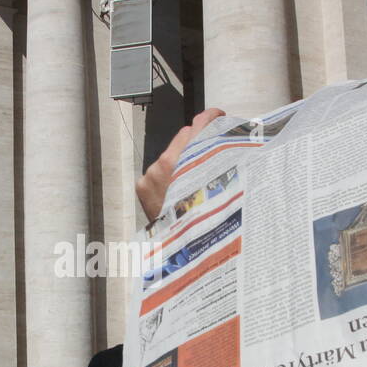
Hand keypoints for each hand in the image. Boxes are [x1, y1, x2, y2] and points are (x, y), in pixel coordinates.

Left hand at [135, 108, 225, 222]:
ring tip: (199, 171)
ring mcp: (149, 175)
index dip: (209, 118)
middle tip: (214, 143)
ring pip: (171, 154)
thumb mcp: (216, 189)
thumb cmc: (202, 220)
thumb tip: (224, 144)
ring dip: (184, 157)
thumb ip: (216, 164)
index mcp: (180, 163)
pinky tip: (181, 185)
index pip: (195, 128)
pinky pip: (159, 171)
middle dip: (198, 138)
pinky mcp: (142, 185)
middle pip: (183, 137)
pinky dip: (170, 173)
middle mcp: (160, 166)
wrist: (175, 251)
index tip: (218, 115)